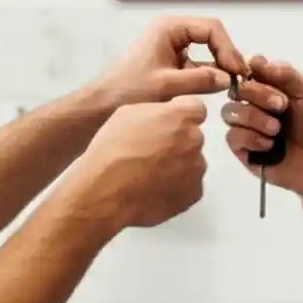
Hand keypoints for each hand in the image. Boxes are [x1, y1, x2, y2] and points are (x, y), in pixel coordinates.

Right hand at [67, 97, 208, 229]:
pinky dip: (178, 186)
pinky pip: (190, 186)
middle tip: (153, 152)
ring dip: (178, 165)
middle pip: (193, 137)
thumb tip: (166, 114)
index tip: (168, 123)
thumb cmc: (112, 152)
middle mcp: (193, 140)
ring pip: (193, 162)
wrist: (106, 192)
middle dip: (178, 142)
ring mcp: (196, 169)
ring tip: (150, 173)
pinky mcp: (193, 194)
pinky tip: (155, 188)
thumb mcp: (127, 114)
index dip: (180, 115)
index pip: (195, 108)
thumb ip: (156, 111)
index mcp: (180, 116)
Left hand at [93, 17, 249, 106]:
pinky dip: (209, 76)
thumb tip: (227, 79)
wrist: (102, 106)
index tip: (236, 71)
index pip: (210, 28)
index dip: (227, 48)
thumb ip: (199, 80)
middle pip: (211, 37)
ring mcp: (172, 49)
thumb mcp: (166, 86)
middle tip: (240, 80)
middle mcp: (172, 33)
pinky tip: (218, 90)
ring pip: (207, 52)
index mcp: (168, 28)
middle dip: (226, 56)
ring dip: (220, 67)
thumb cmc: (128, 91)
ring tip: (233, 87)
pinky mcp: (172, 66)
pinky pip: (198, 66)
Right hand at [222, 56, 302, 201]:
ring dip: (254, 118)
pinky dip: (251, 139)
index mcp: (271, 86)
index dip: (251, 69)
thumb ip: (286, 74)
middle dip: (259, 95)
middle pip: (238, 88)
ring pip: (230, 111)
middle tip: (281, 106)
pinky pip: (232, 137)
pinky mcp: (241, 149)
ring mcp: (246, 126)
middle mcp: (255, 103)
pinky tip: (269, 146)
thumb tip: (257, 60)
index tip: (263, 73)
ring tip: (276, 130)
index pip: (250, 69)